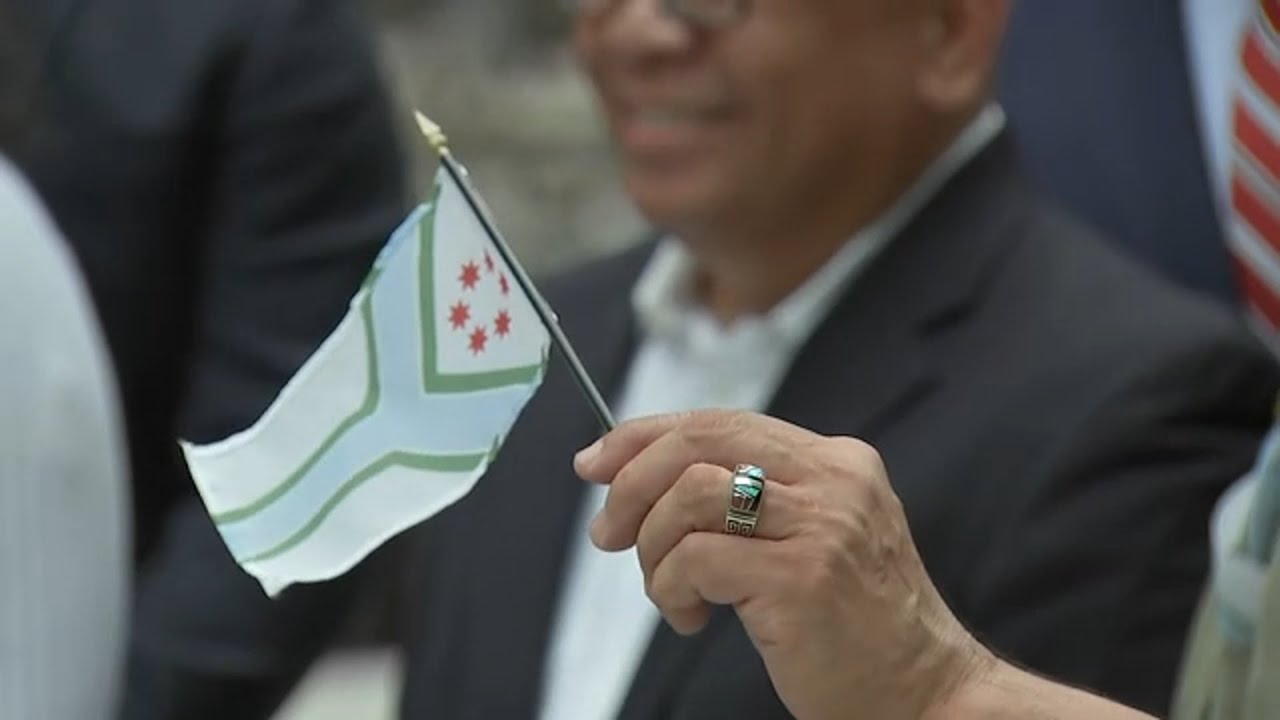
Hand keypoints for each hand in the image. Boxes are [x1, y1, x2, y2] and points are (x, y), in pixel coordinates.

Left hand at [574, 410, 993, 719]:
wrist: (926, 695)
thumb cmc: (856, 626)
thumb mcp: (816, 538)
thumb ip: (752, 500)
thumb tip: (640, 478)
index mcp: (836, 461)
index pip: (722, 422)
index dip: (647, 435)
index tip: (597, 461)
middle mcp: (833, 480)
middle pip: (699, 442)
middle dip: (632, 481)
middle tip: (608, 533)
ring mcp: (821, 526)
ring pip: (689, 496)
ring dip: (654, 548)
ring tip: (668, 592)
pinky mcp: (802, 577)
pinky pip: (696, 559)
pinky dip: (671, 587)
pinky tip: (690, 618)